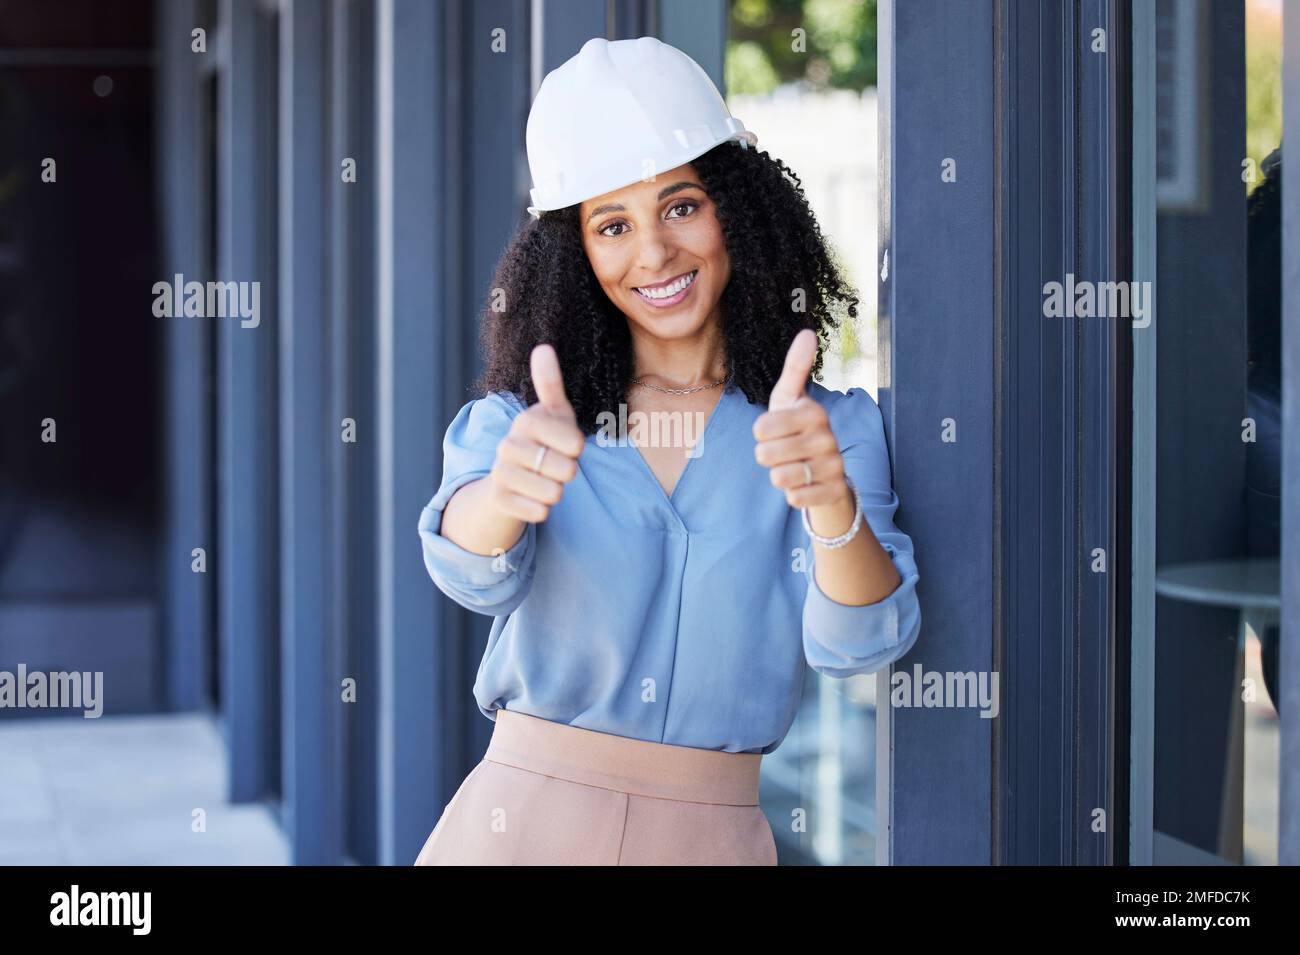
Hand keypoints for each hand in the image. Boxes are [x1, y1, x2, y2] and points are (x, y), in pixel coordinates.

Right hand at [486, 344, 585, 522]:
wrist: (508, 480)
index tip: (569, 445)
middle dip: (567, 472)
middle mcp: (508, 444)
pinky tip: (532, 498)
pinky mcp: (499, 499)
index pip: (574, 443)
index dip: (577, 449)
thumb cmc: (542, 441)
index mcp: (527, 421)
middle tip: (553, 465)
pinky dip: (542, 510)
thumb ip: (550, 384)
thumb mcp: (553, 414)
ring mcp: (500, 473)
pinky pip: (539, 512)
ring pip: (553, 494)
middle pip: (566, 470)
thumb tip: (543, 347)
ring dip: (556, 492)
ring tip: (543, 480)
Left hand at [752, 329, 849, 509]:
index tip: (775, 430)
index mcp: (814, 412)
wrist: (826, 471)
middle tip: (782, 451)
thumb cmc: (797, 429)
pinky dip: (793, 495)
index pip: (761, 427)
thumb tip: (808, 332)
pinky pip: (796, 499)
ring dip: (779, 476)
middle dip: (767, 456)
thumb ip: (795, 367)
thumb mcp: (790, 398)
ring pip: (779, 478)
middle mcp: (828, 437)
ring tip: (793, 467)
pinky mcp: (834, 491)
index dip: (761, 433)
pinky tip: (803, 485)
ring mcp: (834, 465)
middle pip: (765, 454)